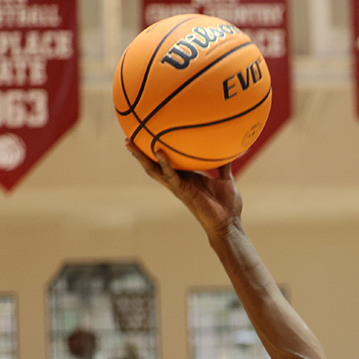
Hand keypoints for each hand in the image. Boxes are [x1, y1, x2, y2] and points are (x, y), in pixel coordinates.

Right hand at [126, 140, 241, 236]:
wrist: (228, 223)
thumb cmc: (226, 205)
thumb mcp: (225, 179)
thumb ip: (224, 165)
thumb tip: (230, 149)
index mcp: (187, 177)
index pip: (167, 162)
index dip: (155, 151)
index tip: (146, 136)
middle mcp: (179, 181)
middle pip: (154, 165)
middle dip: (140, 153)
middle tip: (128, 138)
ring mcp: (179, 186)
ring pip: (155, 170)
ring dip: (142, 158)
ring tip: (130, 144)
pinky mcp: (183, 191)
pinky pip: (171, 176)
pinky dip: (164, 164)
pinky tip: (159, 152)